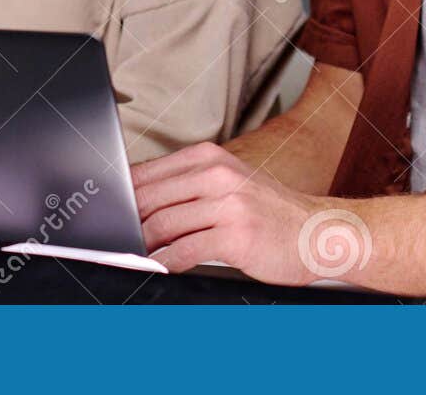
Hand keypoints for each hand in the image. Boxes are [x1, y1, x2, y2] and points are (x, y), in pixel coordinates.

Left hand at [131, 142, 362, 285]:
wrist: (317, 232)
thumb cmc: (270, 212)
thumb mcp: (229, 184)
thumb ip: (188, 188)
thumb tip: (140, 203)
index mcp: (209, 157)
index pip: (147, 172)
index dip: (121, 198)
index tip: (109, 216)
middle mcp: (217, 175)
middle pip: (149, 199)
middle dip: (128, 225)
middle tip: (116, 243)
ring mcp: (227, 204)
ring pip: (162, 225)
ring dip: (142, 247)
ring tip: (136, 257)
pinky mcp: (235, 235)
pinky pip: (184, 251)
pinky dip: (165, 263)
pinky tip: (161, 268)